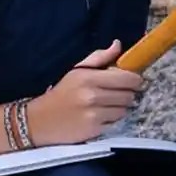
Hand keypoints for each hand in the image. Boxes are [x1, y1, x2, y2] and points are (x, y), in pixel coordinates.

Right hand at [26, 39, 143, 144]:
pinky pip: (116, 122)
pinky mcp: (95, 130)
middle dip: (127, 93)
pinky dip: (111, 119)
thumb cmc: (62, 93)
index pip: (127, 78)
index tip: (133, 80)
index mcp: (89, 78)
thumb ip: (99, 57)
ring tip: (107, 105)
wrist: (40, 121)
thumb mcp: (77, 71)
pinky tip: (99, 116)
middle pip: (129, 95)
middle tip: (118, 93)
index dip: (134, 79)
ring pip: (125, 110)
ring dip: (120, 107)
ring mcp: (94, 114)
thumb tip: (118, 45)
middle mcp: (93, 96)